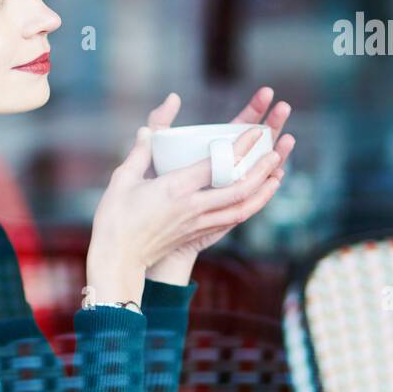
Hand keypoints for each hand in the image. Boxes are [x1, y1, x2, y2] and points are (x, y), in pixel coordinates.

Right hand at [87, 121, 280, 301]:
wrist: (118, 260)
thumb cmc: (115, 219)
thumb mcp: (122, 180)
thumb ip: (139, 152)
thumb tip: (146, 131)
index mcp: (175, 189)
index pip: (216, 165)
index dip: (239, 147)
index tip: (255, 131)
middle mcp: (193, 207)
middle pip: (238, 188)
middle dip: (261, 169)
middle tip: (276, 151)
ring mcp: (198, 223)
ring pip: (241, 207)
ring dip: (262, 191)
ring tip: (277, 174)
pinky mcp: (198, 234)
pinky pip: (232, 219)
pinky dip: (249, 206)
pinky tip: (257, 198)